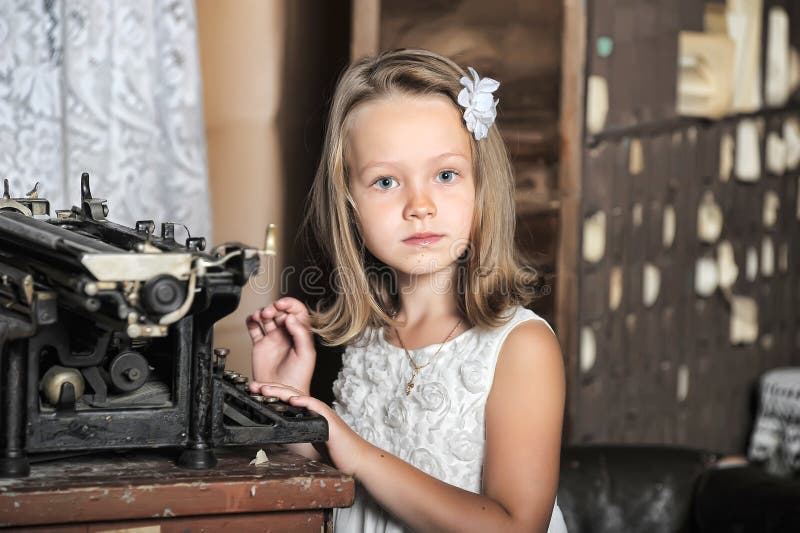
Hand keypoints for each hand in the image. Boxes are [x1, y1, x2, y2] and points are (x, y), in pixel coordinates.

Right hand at [246, 297, 315, 394]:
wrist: (282, 393)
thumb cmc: (298, 377)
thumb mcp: (306, 354)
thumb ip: (300, 334)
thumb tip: (291, 317)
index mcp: (300, 333)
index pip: (297, 311)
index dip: (289, 304)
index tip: (281, 304)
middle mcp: (287, 334)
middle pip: (280, 311)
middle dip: (273, 307)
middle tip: (269, 312)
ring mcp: (273, 338)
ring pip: (266, 317)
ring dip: (261, 312)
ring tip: (259, 317)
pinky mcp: (260, 345)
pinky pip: (254, 328)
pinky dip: (251, 321)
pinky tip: (252, 321)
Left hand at [252, 383, 368, 475]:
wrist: (354, 458)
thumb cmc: (332, 451)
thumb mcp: (304, 443)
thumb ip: (289, 437)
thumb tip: (269, 438)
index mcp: (305, 412)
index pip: (284, 398)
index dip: (268, 393)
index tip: (252, 391)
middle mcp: (312, 408)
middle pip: (288, 393)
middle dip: (269, 388)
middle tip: (252, 385)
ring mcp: (320, 411)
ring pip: (299, 396)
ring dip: (280, 391)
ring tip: (265, 388)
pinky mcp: (329, 419)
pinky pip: (316, 406)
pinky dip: (304, 401)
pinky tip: (293, 399)